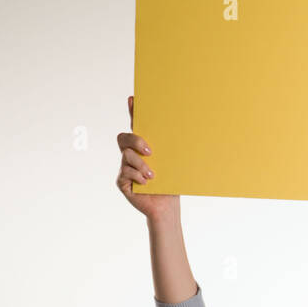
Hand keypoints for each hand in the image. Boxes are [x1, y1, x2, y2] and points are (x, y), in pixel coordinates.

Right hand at [116, 97, 180, 222]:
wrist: (167, 207)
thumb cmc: (171, 184)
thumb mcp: (173, 164)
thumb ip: (171, 148)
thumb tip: (185, 128)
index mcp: (144, 147)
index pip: (136, 126)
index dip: (132, 112)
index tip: (133, 99)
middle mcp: (132, 155)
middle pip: (124, 137)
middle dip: (135, 140)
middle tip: (150, 150)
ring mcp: (125, 168)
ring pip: (125, 155)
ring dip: (140, 164)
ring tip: (152, 175)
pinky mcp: (122, 181)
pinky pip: (125, 172)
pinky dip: (137, 176)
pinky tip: (146, 183)